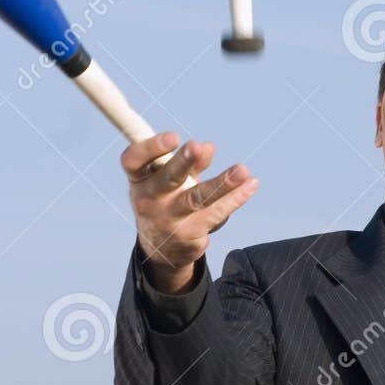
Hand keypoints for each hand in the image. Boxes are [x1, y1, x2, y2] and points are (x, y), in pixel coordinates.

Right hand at [122, 133, 257, 292]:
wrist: (162, 248)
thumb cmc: (165, 199)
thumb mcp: (170, 178)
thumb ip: (188, 163)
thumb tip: (207, 147)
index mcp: (139, 179)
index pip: (134, 160)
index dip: (151, 147)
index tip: (174, 136)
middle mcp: (148, 200)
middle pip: (166, 179)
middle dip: (182, 163)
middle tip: (196, 146)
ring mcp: (168, 220)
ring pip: (196, 199)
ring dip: (221, 184)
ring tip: (242, 170)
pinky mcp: (189, 235)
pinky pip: (215, 213)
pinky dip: (235, 198)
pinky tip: (250, 185)